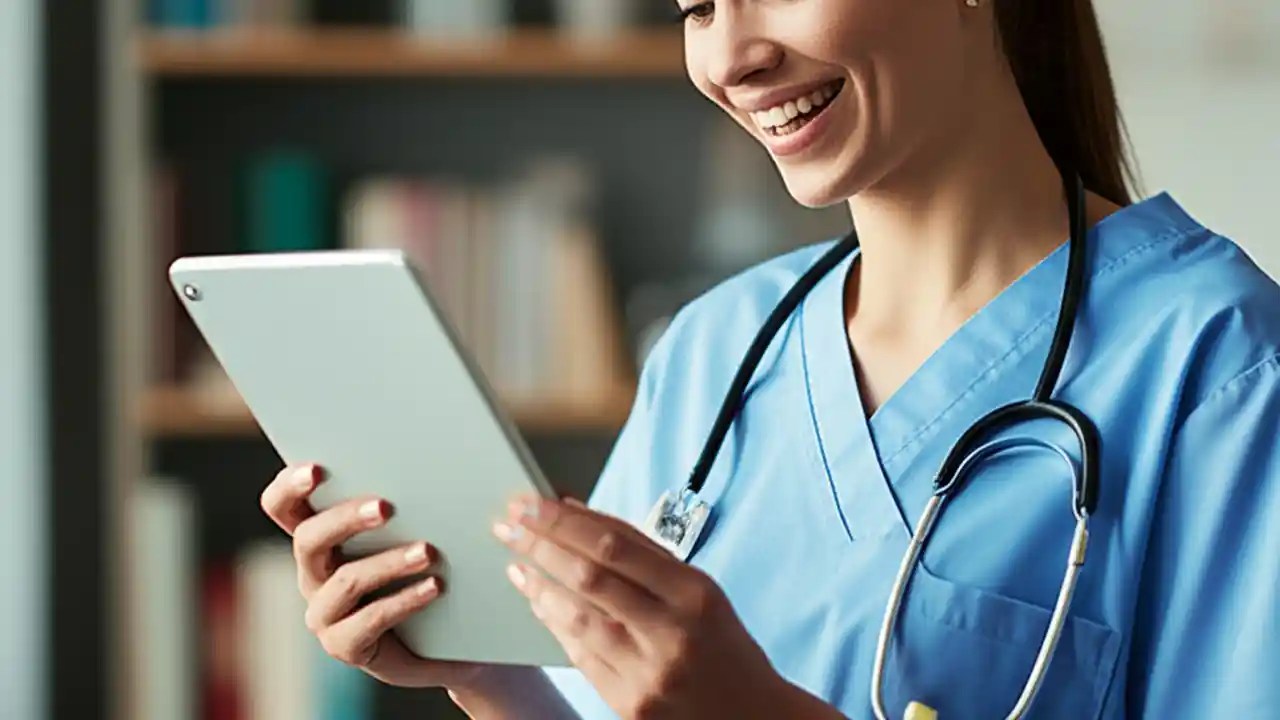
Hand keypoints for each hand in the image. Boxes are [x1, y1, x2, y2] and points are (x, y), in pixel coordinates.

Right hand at [259, 463, 489, 690]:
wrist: (449, 637)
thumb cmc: (430, 567)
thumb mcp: (419, 529)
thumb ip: (411, 500)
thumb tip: (427, 464)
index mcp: (321, 537)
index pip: (283, 507)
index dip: (290, 487)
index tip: (317, 469)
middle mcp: (313, 573)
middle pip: (308, 540)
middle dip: (345, 519)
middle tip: (386, 506)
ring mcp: (325, 613)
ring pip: (344, 581)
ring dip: (387, 563)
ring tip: (428, 551)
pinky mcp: (347, 645)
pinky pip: (370, 620)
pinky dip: (404, 600)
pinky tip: (434, 587)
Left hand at [492, 496, 841, 718]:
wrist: (752, 717)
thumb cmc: (723, 646)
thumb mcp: (701, 591)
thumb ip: (642, 553)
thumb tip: (576, 513)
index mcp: (694, 594)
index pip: (614, 546)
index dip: (564, 521)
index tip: (531, 502)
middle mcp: (671, 633)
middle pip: (588, 577)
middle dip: (540, 545)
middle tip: (508, 524)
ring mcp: (648, 673)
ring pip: (576, 619)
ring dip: (539, 585)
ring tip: (516, 562)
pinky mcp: (630, 705)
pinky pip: (579, 656)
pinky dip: (555, 624)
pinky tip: (539, 603)